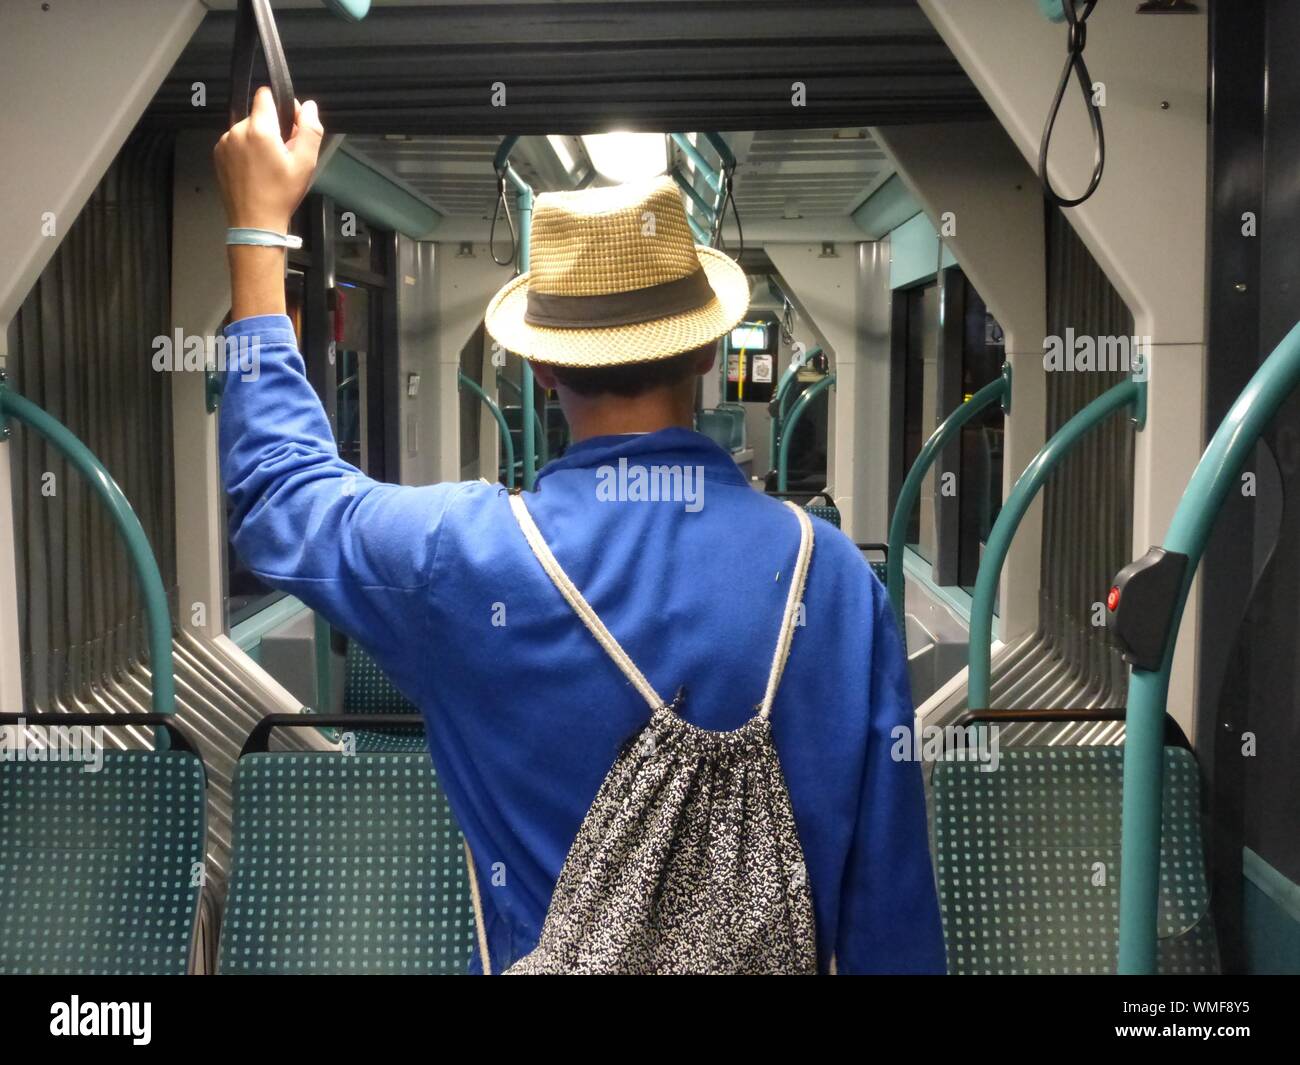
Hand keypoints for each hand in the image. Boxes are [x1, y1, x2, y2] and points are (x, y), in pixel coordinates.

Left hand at [215, 87, 323, 232]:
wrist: (254, 223)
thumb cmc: (281, 195)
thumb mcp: (305, 163)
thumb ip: (310, 130)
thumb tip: (309, 107)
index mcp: (259, 129)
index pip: (265, 94)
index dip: (282, 106)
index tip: (291, 126)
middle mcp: (237, 130)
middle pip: (258, 114)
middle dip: (273, 127)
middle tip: (283, 154)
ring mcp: (225, 142)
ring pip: (247, 128)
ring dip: (259, 139)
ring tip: (269, 166)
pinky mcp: (218, 154)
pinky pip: (236, 141)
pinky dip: (246, 150)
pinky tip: (255, 170)